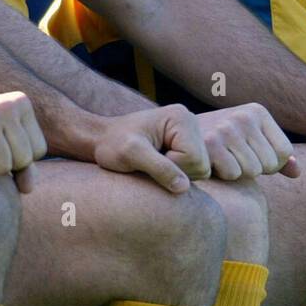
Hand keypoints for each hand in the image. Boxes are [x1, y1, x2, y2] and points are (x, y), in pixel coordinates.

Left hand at [93, 105, 211, 193]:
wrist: (103, 139)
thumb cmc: (112, 145)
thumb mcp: (131, 155)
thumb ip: (159, 169)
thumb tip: (184, 187)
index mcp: (181, 118)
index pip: (195, 158)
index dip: (173, 168)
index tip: (149, 160)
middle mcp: (191, 121)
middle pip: (203, 165)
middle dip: (177, 172)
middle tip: (151, 163)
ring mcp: (191, 132)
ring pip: (201, 170)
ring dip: (177, 173)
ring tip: (154, 162)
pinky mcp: (187, 143)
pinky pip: (195, 169)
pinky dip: (178, 172)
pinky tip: (160, 163)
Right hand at [196, 104, 299, 179]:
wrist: (177, 137)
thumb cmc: (219, 143)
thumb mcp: (249, 141)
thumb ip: (275, 155)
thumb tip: (297, 171)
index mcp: (257, 111)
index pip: (284, 152)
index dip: (270, 164)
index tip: (250, 156)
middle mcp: (243, 116)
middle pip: (269, 164)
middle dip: (253, 169)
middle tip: (232, 159)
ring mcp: (226, 129)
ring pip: (252, 171)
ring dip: (237, 173)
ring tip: (222, 160)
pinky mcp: (210, 144)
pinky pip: (233, 174)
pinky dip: (223, 175)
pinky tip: (211, 164)